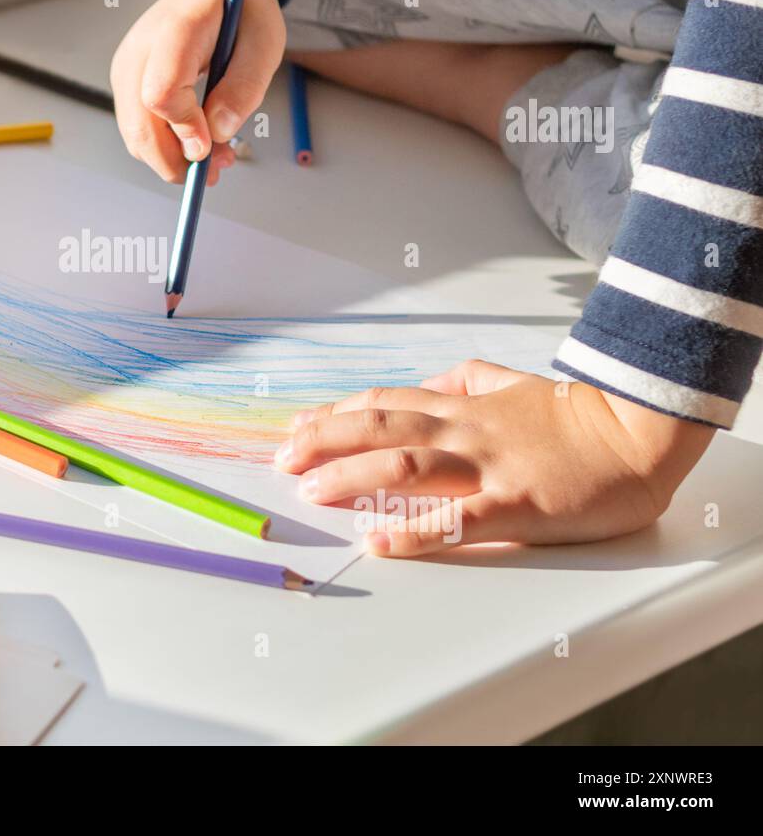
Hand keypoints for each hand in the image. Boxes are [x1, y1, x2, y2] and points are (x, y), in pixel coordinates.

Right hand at [111, 0, 285, 184]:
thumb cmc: (239, 10)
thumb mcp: (264, 39)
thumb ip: (245, 85)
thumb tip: (218, 134)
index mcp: (175, 27)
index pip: (161, 92)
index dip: (186, 128)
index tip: (216, 146)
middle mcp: (138, 48)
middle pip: (140, 124)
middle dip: (177, 160)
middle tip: (218, 170)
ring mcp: (126, 68)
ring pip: (135, 136)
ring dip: (173, 160)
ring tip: (217, 157)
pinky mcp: (125, 85)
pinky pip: (139, 130)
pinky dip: (166, 148)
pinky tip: (199, 143)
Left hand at [274, 359, 714, 556]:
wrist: (638, 434)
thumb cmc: (575, 416)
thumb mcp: (512, 383)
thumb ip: (467, 379)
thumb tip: (431, 381)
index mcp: (462, 407)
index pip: (384, 403)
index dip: (336, 414)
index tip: (297, 428)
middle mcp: (465, 431)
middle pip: (380, 428)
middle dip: (326, 443)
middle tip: (283, 460)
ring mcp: (488, 466)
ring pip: (405, 466)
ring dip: (352, 479)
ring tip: (312, 492)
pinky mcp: (516, 504)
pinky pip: (455, 519)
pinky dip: (412, 531)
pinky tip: (377, 543)